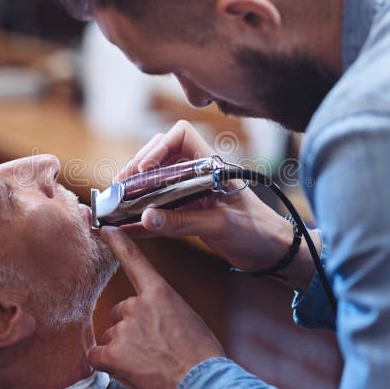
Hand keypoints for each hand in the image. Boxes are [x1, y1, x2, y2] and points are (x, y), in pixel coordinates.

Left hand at [88, 227, 223, 388]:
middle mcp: (137, 305)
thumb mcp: (187, 317)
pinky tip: (128, 370)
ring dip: (123, 349)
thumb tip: (153, 320)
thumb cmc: (202, 354)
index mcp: (159, 292)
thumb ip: (163, 309)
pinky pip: (96, 356)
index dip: (118, 243)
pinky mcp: (113, 354)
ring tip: (148, 362)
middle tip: (153, 347)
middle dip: (130, 329)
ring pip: (111, 336)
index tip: (106, 230)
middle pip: (120, 312)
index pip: (134, 260)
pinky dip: (107, 364)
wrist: (203, 381)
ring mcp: (123, 329)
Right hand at [119, 120, 293, 272]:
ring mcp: (191, 194)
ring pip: (156, 182)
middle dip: (138, 169)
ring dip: (135, 192)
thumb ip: (182, 222)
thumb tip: (144, 217)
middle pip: (161, 157)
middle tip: (119, 187)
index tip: (144, 169)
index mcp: (211, 166)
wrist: (273, 253)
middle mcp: (198, 174)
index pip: (181, 135)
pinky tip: (125, 227)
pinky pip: (159, 211)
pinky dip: (142, 218)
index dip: (159, 146)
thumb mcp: (220, 225)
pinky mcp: (188, 214)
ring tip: (116, 204)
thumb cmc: (257, 231)